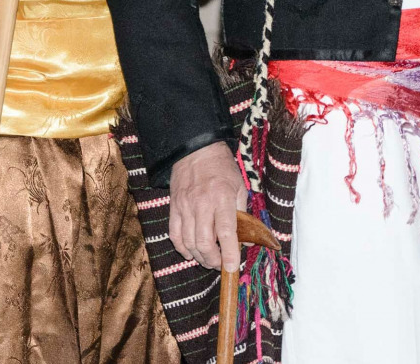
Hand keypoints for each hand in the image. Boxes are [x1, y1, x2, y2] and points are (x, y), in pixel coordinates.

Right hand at [168, 141, 247, 270]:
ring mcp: (185, 206)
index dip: (229, 254)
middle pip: (204, 242)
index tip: (232, 268)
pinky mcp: (174, 207)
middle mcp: (201, 204)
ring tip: (208, 260)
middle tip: (220, 265)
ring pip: (188, 242)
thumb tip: (245, 241)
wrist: (195, 150)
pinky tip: (190, 253)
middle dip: (213, 260)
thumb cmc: (222, 169)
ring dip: (199, 257)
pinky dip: (182, 248)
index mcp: (222, 198)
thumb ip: (242, 214)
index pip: (225, 232)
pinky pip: (174, 234)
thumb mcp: (239, 188)